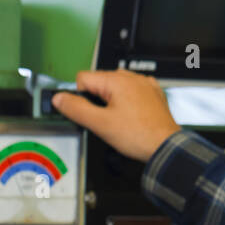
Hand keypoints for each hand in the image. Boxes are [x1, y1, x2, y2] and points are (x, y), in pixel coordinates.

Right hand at [51, 70, 180, 161]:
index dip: (80, 97)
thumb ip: (76, 109)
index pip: (83, 78)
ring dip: (112, 101)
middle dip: (97, 100)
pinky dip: (128, 103)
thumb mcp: (100, 124)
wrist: (165, 147)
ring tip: (120, 121)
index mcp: (116, 80)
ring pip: (116, 87)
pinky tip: (131, 117)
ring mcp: (144, 84)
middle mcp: (131, 77)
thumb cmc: (139, 136)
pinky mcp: (152, 94)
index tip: (87, 112)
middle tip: (105, 120)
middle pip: (99, 82)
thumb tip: (59, 99)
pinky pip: (132, 93)